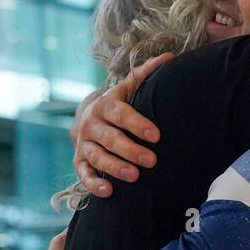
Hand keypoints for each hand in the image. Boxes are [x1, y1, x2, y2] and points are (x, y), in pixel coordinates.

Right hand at [72, 54, 172, 196]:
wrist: (88, 116)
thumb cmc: (118, 103)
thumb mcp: (128, 87)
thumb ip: (146, 74)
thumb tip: (170, 57)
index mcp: (106, 105)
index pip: (121, 114)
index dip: (137, 124)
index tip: (156, 135)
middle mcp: (92, 124)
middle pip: (110, 138)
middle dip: (130, 150)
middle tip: (152, 160)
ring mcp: (84, 143)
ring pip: (97, 157)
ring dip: (114, 167)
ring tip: (134, 176)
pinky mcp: (79, 161)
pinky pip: (83, 174)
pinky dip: (93, 184)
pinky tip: (108, 192)